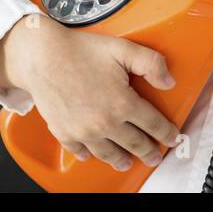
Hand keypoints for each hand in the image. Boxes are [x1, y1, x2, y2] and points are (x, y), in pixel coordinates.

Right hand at [0, 15, 180, 170]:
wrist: (41, 56)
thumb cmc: (80, 50)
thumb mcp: (122, 49)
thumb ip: (151, 63)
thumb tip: (169, 81)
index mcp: (123, 103)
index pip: (153, 124)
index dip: (166, 132)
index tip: (172, 137)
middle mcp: (106, 123)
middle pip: (134, 143)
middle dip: (148, 152)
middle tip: (155, 157)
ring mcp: (84, 131)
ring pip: (109, 152)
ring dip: (122, 159)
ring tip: (127, 162)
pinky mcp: (64, 132)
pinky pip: (79, 150)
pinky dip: (87, 154)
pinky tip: (90, 155)